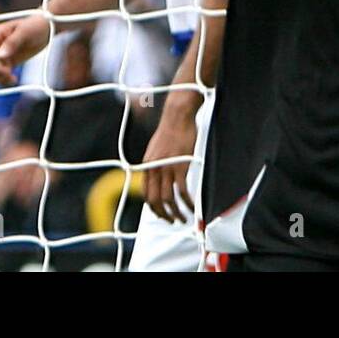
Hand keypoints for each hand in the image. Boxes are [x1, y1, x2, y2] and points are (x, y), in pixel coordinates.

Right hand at [0, 14, 52, 85]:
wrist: (48, 29)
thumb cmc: (36, 25)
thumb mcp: (25, 31)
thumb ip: (12, 42)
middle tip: (7, 73)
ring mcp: (1, 55)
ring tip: (12, 78)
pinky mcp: (9, 62)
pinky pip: (1, 74)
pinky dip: (4, 79)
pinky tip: (13, 80)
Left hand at [142, 107, 198, 223]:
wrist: (177, 116)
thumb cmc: (171, 130)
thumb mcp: (157, 148)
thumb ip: (156, 163)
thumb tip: (160, 174)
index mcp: (147, 166)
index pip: (146, 194)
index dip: (153, 208)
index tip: (162, 213)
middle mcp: (154, 170)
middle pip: (155, 200)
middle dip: (163, 215)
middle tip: (173, 221)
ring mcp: (166, 169)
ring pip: (168, 199)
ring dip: (176, 212)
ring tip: (183, 219)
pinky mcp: (180, 166)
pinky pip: (182, 191)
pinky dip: (187, 202)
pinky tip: (192, 207)